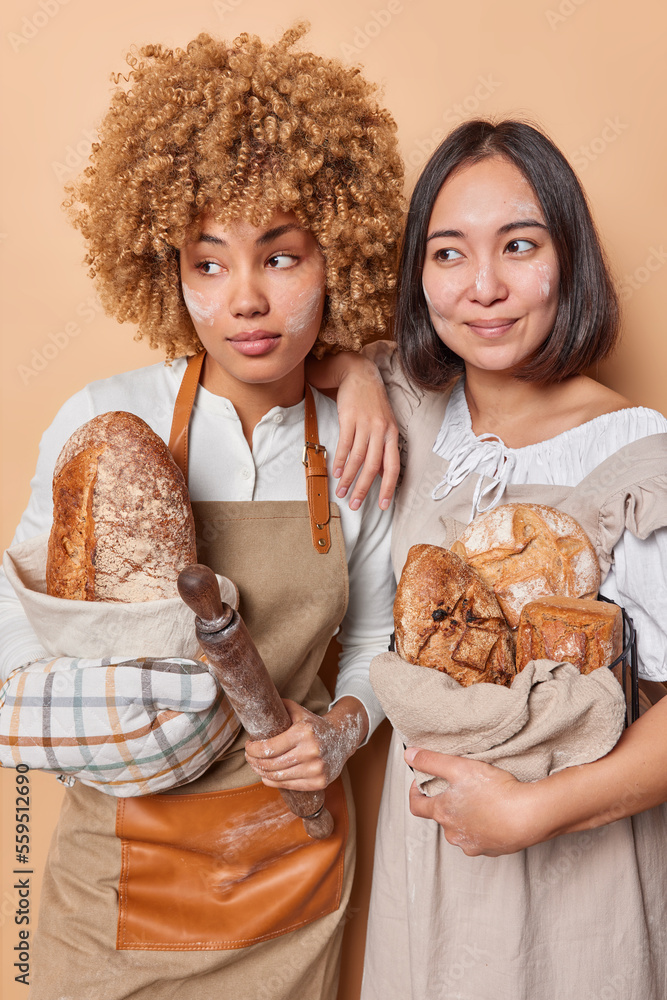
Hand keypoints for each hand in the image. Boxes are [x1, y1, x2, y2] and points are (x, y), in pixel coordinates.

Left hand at [245, 697, 367, 791]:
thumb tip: (258, 702)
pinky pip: (288, 786)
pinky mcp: (319, 783)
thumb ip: (280, 707)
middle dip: (253, 761)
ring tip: (256, 765)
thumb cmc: (314, 725)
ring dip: (261, 772)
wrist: (342, 739)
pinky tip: (267, 774)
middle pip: (271, 764)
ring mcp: (316, 769)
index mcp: (303, 732)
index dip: (253, 750)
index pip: (268, 748)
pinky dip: (273, 781)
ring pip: (277, 777)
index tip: (248, 746)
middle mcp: (311, 752)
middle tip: (248, 756)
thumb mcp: (298, 711)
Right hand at [332, 359, 398, 510]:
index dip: (388, 488)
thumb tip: (384, 474)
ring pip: (357, 458)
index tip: (382, 506)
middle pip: (373, 466)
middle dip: (363, 488)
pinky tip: (335, 472)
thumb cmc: (373, 403)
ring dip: (348, 478)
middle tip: (355, 505)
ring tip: (341, 492)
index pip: (393, 467)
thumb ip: (385, 449)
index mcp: (393, 435)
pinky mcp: (350, 418)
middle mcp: (381, 431)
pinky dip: (340, 461)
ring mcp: (366, 424)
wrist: (360, 375)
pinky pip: (345, 444)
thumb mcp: (385, 425)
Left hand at [405, 747, 547, 856]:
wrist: (528, 816)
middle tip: (460, 785)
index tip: (423, 781)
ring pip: (461, 828)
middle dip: (446, 801)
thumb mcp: (459, 767)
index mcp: (442, 813)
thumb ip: (431, 760)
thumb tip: (409, 755)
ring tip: (480, 798)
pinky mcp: (491, 850)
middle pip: (441, 816)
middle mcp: (453, 833)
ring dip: (465, 815)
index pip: (416, 806)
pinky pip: (481, 837)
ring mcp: (472, 845)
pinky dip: (483, 826)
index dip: (415, 792)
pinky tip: (495, 812)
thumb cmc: (495, 791)